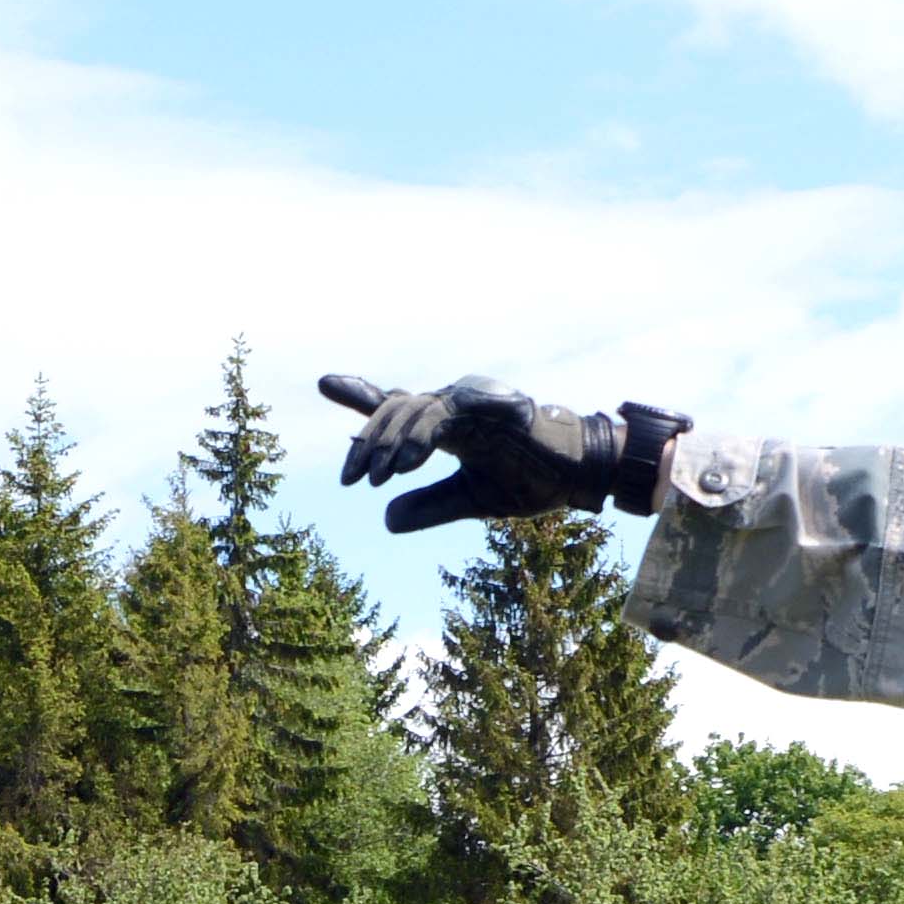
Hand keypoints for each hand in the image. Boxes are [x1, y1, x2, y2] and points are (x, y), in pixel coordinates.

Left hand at [320, 374, 679, 534]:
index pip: (397, 405)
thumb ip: (429, 507)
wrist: (578, 474)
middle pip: (395, 409)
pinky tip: (407, 461)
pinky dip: (423, 435)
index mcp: (447, 425)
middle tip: (352, 479)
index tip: (326, 383)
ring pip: (416, 409)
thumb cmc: (530, 478)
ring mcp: (474, 404)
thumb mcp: (470, 499)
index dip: (361, 394)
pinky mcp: (494, 408)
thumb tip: (386, 520)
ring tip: (378, 478)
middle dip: (367, 442)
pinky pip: (449, 414)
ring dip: (391, 444)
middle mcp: (455, 407)